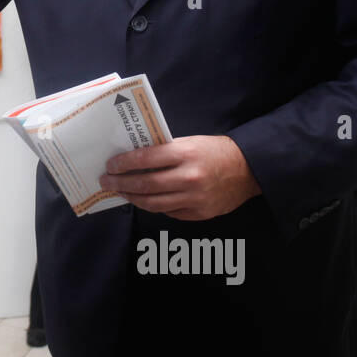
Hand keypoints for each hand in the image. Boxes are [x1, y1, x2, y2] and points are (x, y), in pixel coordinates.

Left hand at [99, 135, 260, 220]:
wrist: (249, 170)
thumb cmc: (216, 151)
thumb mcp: (190, 142)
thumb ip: (165, 151)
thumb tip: (134, 159)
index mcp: (185, 154)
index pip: (145, 159)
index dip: (123, 163)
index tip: (110, 165)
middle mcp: (189, 178)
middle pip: (145, 185)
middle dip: (120, 184)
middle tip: (106, 182)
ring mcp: (194, 199)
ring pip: (153, 203)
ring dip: (132, 198)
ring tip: (120, 192)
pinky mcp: (199, 214)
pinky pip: (168, 212)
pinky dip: (153, 206)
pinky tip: (143, 200)